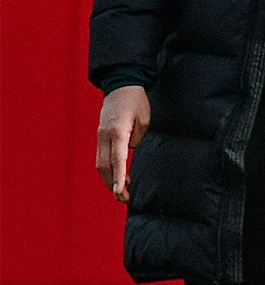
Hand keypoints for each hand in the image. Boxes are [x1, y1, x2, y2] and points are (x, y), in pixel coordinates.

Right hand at [96, 85, 150, 203]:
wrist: (120, 86)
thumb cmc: (136, 102)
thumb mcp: (144, 119)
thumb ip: (137, 139)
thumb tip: (130, 153)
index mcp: (118, 131)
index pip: (118, 159)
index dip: (119, 177)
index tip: (120, 192)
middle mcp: (105, 136)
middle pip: (105, 166)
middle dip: (113, 184)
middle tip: (125, 199)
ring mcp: (100, 136)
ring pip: (101, 164)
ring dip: (110, 179)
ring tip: (122, 191)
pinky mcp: (100, 136)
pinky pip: (101, 157)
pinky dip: (109, 170)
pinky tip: (119, 177)